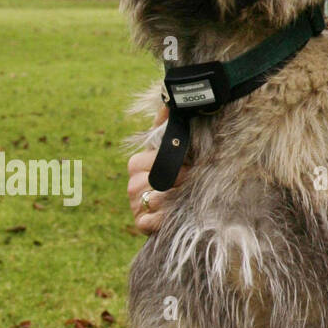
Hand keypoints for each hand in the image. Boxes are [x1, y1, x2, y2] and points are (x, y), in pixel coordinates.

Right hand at [127, 105, 189, 233]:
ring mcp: (135, 205)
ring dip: (173, 200)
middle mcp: (131, 184)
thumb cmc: (184, 174)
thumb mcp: (179, 148)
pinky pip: (147, 222)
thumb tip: (168, 102)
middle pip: (149, 180)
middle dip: (175, 182)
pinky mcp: (141, 225)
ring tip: (186, 198)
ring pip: (151, 199)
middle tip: (190, 183)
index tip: (189, 168)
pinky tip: (174, 216)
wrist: (196, 209)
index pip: (148, 161)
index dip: (173, 166)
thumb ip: (169, 127)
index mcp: (137, 164)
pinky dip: (162, 220)